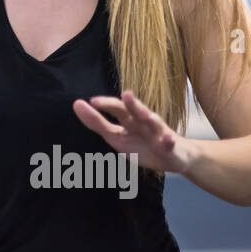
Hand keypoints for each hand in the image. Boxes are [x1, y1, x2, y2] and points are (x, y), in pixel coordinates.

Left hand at [72, 89, 190, 174]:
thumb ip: (98, 123)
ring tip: (145, 113)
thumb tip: (77, 105)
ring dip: (149, 115)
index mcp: (129, 119)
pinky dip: (168, 141)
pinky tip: (167, 139)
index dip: (106, 104)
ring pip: (154, 122)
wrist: (174, 156)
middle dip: (131, 103)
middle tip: (126, 95)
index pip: (117, 108)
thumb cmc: (141, 144)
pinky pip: (169, 143)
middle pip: (136, 110)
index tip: (91, 101)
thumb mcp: (116, 136)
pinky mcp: (170, 146)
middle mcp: (143, 121)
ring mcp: (157, 132)